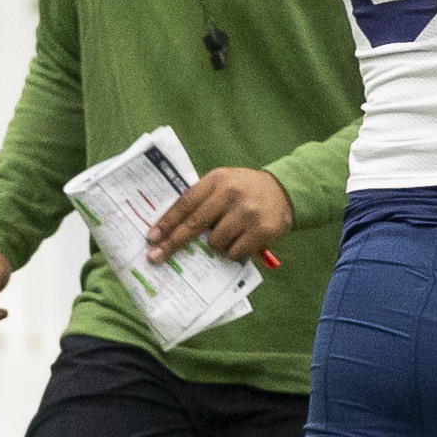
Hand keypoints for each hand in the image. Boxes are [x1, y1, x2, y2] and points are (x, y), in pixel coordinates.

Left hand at [144, 167, 291, 266]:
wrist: (285, 190)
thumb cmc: (245, 189)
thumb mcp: (223, 183)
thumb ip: (202, 198)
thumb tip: (170, 228)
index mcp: (217, 179)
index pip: (186, 202)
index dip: (167, 222)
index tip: (152, 237)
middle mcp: (232, 193)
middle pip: (195, 224)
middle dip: (173, 243)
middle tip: (156, 257)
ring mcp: (248, 213)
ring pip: (215, 242)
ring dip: (215, 245)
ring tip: (227, 235)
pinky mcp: (263, 230)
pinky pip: (234, 252)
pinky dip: (233, 252)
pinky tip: (242, 241)